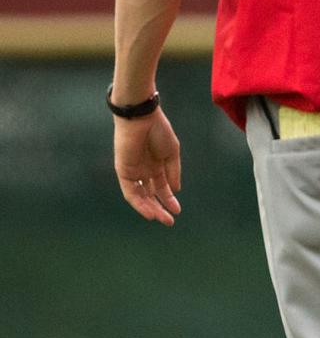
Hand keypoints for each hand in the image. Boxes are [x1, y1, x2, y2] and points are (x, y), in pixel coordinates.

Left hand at [114, 110, 181, 226]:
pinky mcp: (123, 170)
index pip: (161, 187)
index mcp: (156, 164)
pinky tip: (149, 211)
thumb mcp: (171, 152)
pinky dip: (139, 202)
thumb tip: (176, 190)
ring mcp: (133, 171)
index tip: (177, 210)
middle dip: (160, 208)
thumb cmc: (159, 130)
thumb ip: (173, 171)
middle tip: (170, 221)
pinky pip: (130, 191)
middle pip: (151, 194)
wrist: (142, 117)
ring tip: (161, 219)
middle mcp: (144, 170)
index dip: (169, 200)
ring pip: (140, 196)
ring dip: (150, 208)